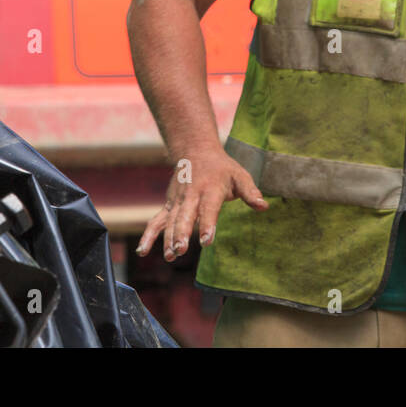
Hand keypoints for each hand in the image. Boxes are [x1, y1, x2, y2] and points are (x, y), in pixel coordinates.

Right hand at [136, 146, 267, 261]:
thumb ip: (250, 192)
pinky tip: (142, 251)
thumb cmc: (222, 168)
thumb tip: (263, 206)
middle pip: (186, 216)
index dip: (208, 224)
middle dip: (183, 233)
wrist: (195, 150)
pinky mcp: (169, 205)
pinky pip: (157, 221)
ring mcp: (178, 200)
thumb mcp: (239, 174)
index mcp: (210, 189)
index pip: (208, 208)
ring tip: (171, 256)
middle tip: (182, 249)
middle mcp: (191, 195)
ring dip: (169, 238)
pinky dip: (149, 235)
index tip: (207, 241)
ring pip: (172, 221)